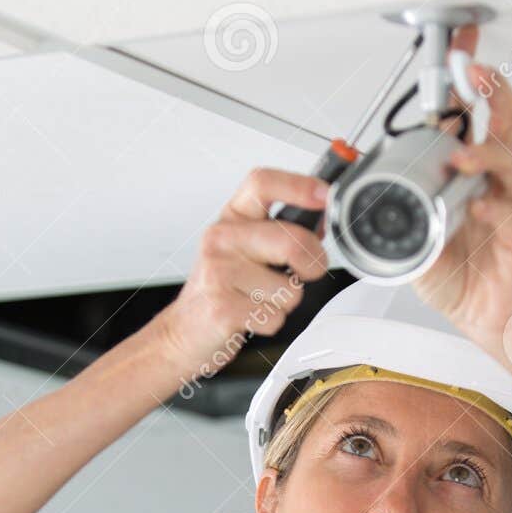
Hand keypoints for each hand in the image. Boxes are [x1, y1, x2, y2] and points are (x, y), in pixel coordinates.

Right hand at [156, 167, 330, 379]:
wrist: (187, 328)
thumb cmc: (223, 287)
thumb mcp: (248, 248)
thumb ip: (283, 231)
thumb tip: (323, 219)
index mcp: (233, 217)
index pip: (263, 183)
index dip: (299, 186)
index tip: (324, 196)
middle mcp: (222, 238)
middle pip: (291, 241)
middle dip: (314, 262)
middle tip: (309, 271)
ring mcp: (218, 271)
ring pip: (289, 289)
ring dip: (286, 302)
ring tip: (261, 299)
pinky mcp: (222, 307)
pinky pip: (275, 317)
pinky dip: (272, 323)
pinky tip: (250, 316)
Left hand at [412, 23, 511, 350]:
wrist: (481, 317)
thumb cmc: (455, 273)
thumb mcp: (408, 234)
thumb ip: (390, 206)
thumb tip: (351, 184)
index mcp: (467, 171)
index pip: (471, 113)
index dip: (467, 80)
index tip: (461, 50)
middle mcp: (492, 180)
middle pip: (502, 120)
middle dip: (491, 90)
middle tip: (476, 73)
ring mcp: (508, 203)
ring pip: (509, 161)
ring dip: (485, 152)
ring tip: (463, 156)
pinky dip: (495, 208)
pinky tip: (479, 208)